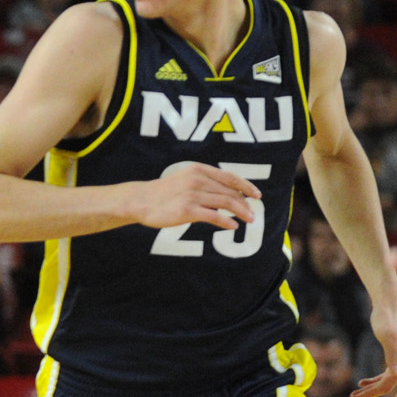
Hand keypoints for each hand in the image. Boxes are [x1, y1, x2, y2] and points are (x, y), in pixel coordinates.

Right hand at [129, 163, 258, 231]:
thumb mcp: (184, 179)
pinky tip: (232, 226)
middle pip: (230, 192)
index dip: (246, 186)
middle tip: (252, 214)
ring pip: (226, 203)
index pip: (230, 177)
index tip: (256, 195)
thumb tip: (224, 194)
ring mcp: (192, 195)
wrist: (140, 201)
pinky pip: (214, 216)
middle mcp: (197, 180)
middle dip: (245, 204)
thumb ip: (203, 183)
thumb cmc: (162, 193)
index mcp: (198, 170)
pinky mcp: (187, 210)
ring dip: (241, 212)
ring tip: (248, 220)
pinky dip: (226, 221)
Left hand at [349, 289, 396, 396]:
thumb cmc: (386, 317)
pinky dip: (374, 380)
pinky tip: (361, 383)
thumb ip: (392, 356)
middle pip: (390, 387)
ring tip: (351, 396)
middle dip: (371, 396)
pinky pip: (386, 373)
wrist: (388, 302)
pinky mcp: (394, 353)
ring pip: (387, 381)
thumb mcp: (387, 336)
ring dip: (370, 390)